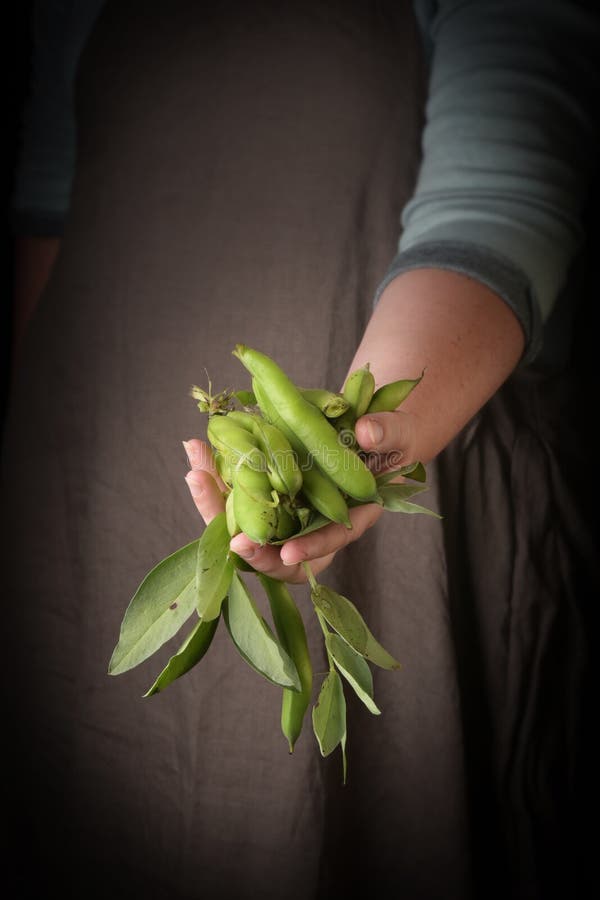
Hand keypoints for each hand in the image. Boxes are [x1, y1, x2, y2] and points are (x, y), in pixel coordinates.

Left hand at [183, 434, 397, 583]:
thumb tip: (368, 431)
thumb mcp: (401, 434)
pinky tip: (196, 450)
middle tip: (233, 542)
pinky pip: (235, 490)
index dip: (308, 551)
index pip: (325, 548)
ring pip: (245, 522)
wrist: (369, 423)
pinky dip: (214, 474)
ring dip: (216, 504)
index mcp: (346, 519)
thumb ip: (390, 434)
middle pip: (275, 550)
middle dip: (251, 548)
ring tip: (197, 474)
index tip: (288, 553)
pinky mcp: (265, 484)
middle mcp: (309, 520)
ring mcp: (283, 504)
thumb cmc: (393, 438)